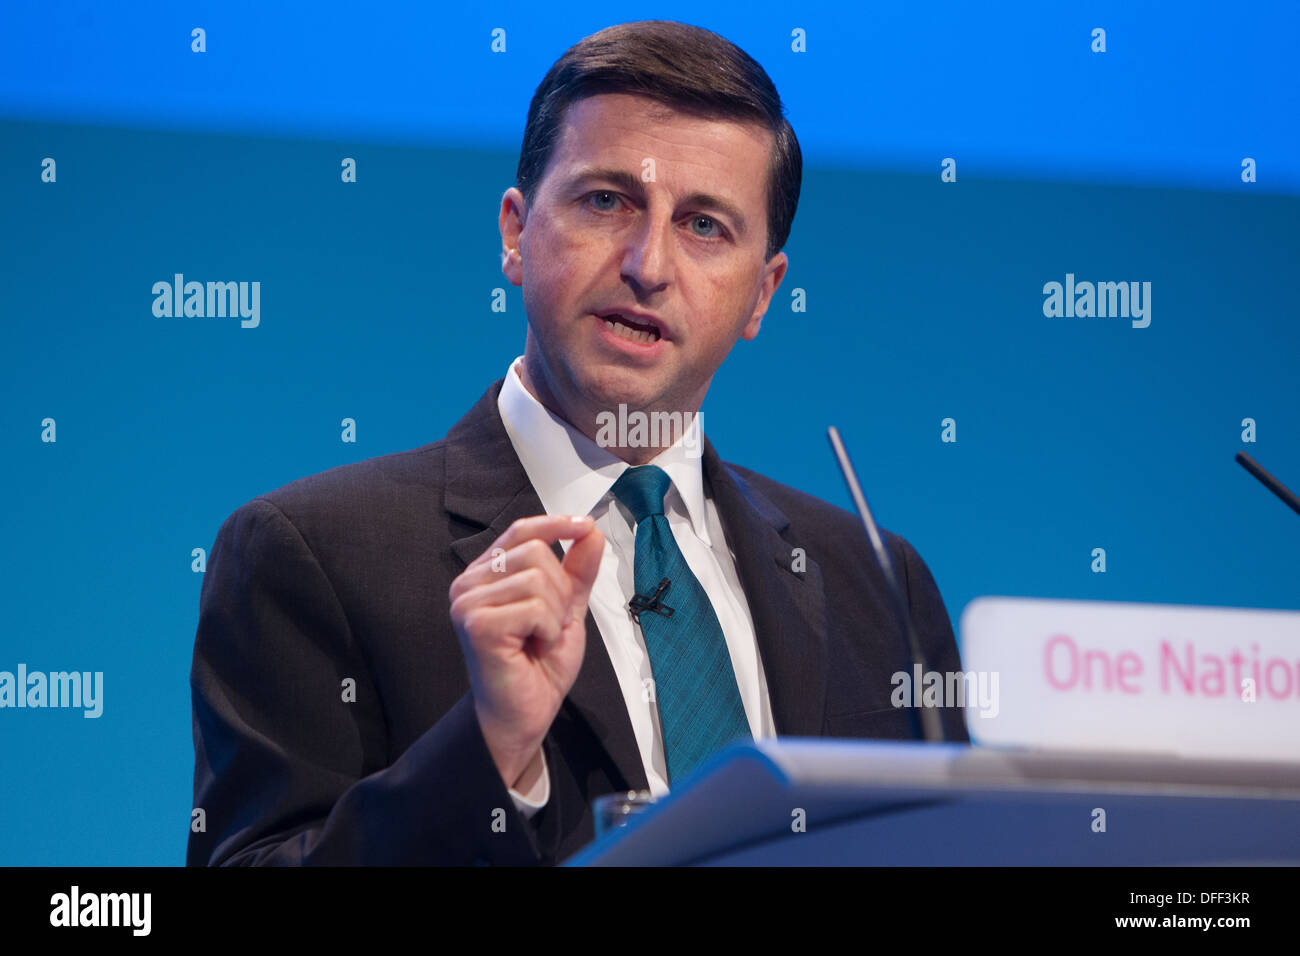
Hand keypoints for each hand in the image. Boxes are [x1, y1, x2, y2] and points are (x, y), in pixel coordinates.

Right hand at [448, 514, 604, 789]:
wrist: (525, 714)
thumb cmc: (537, 666)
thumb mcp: (566, 608)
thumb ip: (576, 570)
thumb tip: (589, 531)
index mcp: (486, 575)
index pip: (520, 531)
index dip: (555, 524)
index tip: (585, 525)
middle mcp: (469, 584)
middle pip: (536, 552)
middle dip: (560, 592)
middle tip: (548, 627)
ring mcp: (468, 603)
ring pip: (539, 578)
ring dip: (555, 615)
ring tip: (540, 639)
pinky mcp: (477, 623)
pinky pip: (535, 606)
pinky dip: (548, 629)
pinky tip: (534, 647)